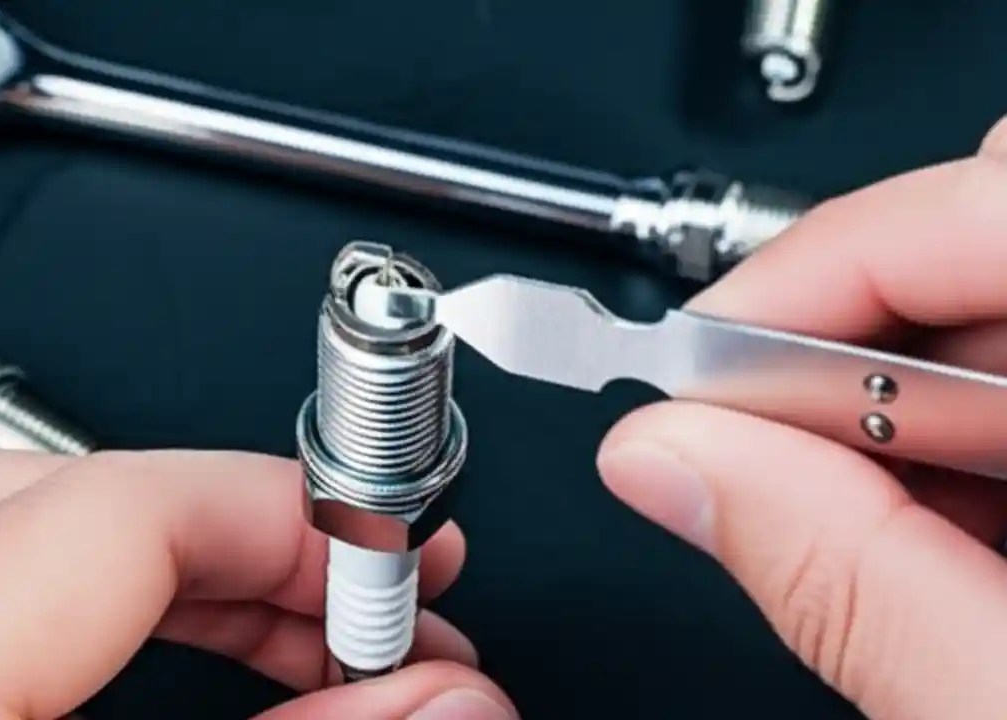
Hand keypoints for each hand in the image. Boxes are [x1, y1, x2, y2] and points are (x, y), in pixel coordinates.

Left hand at [0, 450, 516, 718]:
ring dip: (159, 567)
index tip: (394, 562)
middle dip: (242, 534)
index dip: (285, 517)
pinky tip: (144, 653)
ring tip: (289, 630)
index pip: (99, 512)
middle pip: (39, 496)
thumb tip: (445, 705)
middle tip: (370, 600)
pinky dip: (60, 608)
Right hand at [597, 118, 1006, 718]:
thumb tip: (670, 458)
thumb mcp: (1004, 714)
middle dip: (834, 349)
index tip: (696, 371)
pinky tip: (936, 529)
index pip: (991, 205)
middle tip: (752, 452)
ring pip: (992, 306)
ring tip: (846, 516)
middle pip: (977, 239)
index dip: (811, 276)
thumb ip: (845, 585)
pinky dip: (953, 444)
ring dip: (886, 408)